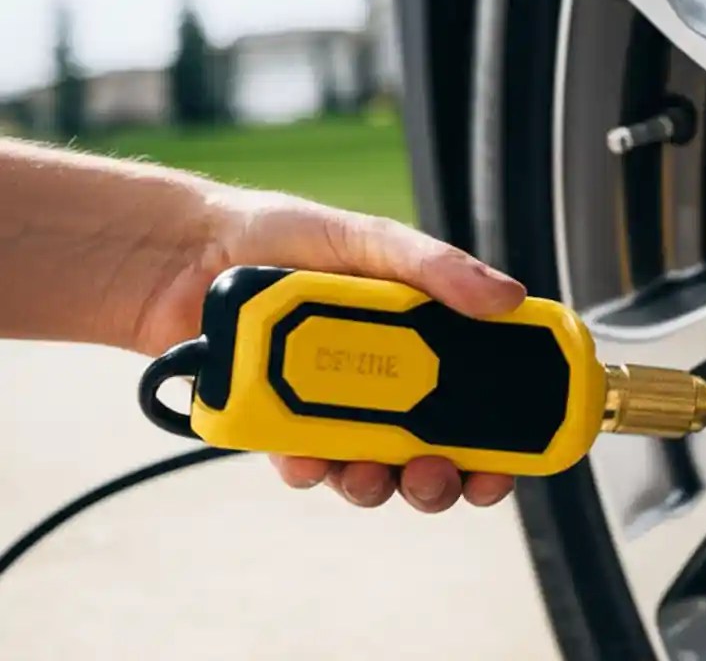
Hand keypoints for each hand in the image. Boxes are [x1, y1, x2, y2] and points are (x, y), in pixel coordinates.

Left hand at [137, 189, 526, 512]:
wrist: (183, 252)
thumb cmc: (283, 234)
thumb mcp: (369, 241)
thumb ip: (436, 268)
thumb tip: (508, 299)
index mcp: (419, 341)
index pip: (474, 403)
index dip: (497, 445)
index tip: (504, 467)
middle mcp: (381, 383)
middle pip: (430, 455)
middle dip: (439, 481)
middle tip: (434, 475)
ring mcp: (330, 410)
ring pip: (370, 473)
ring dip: (377, 486)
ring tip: (366, 473)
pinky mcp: (279, 428)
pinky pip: (304, 467)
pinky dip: (309, 469)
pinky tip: (301, 454)